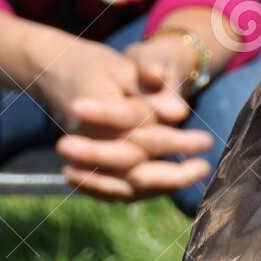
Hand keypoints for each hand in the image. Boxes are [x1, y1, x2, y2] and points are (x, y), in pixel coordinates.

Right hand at [41, 38, 212, 200]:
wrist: (54, 74)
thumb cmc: (96, 67)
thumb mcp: (124, 68)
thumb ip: (150, 91)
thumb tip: (180, 112)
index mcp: (97, 114)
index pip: (142, 136)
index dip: (177, 142)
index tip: (206, 141)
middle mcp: (89, 142)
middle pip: (135, 168)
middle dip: (174, 172)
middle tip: (205, 167)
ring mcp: (84, 160)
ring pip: (126, 186)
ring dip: (162, 186)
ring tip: (194, 175)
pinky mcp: (85, 169)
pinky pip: (113, 191)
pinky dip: (141, 193)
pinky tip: (169, 187)